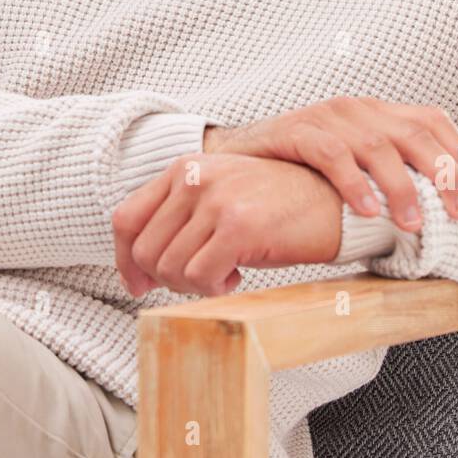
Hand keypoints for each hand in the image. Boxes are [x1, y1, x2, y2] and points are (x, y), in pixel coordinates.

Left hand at [111, 152, 341, 297]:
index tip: (140, 285)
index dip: (125, 261)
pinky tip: (236, 277)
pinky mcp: (238, 225)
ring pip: (170, 268)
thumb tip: (136, 274)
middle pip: (144, 251)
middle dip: (167, 280)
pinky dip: (214, 289)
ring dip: (193, 286)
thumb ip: (177, 221)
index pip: (125, 219)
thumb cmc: (275, 208)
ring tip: (223, 274)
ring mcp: (216, 199)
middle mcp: (194, 177)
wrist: (332, 204)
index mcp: (184, 167)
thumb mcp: (219, 200)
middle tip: (202, 279)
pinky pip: (200, 277)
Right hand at [202, 97, 457, 230]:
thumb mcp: (352, 164)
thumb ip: (387, 173)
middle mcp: (357, 108)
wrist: (236, 154)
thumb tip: (439, 207)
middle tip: (456, 213)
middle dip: (442, 173)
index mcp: (377, 112)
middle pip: (414, 133)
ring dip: (401, 186)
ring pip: (377, 146)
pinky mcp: (296, 130)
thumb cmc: (301, 169)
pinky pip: (331, 155)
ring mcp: (326, 117)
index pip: (431, 120)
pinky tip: (367, 210)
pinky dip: (354, 183)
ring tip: (412, 222)